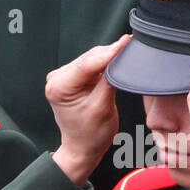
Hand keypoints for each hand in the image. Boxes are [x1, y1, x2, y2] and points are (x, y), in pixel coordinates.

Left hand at [47, 36, 128, 184]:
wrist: (82, 148)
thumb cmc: (91, 135)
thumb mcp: (103, 108)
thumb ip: (110, 81)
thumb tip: (120, 57)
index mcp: (59, 87)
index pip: (87, 64)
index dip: (110, 52)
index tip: (127, 41)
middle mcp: (57, 78)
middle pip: (89, 58)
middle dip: (111, 53)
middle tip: (133, 45)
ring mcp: (63, 77)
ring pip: (92, 59)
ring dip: (110, 57)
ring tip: (128, 51)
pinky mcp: (72, 77)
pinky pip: (92, 65)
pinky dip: (106, 63)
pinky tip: (119, 59)